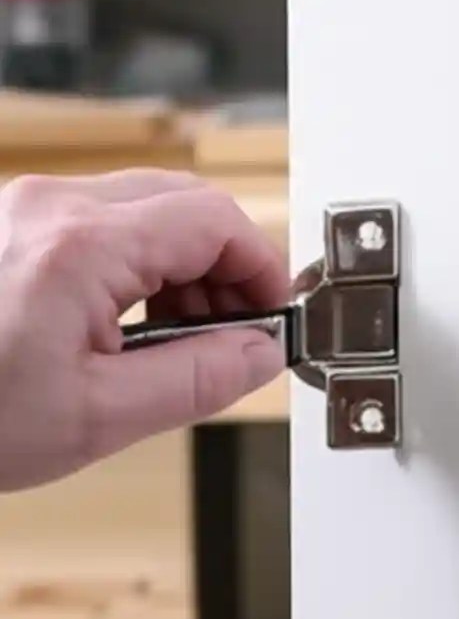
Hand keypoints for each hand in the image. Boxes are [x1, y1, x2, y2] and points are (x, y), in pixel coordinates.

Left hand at [0, 170, 288, 490]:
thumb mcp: (96, 417)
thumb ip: (199, 379)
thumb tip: (259, 353)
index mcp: (79, 248)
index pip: (214, 222)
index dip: (261, 267)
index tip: (272, 313)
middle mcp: (51, 208)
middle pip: (186, 202)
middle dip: (227, 263)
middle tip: (235, 327)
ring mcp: (25, 208)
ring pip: (148, 206)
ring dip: (185, 262)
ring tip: (183, 332)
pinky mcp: (12, 222)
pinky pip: (105, 218)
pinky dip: (140, 260)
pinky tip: (135, 318)